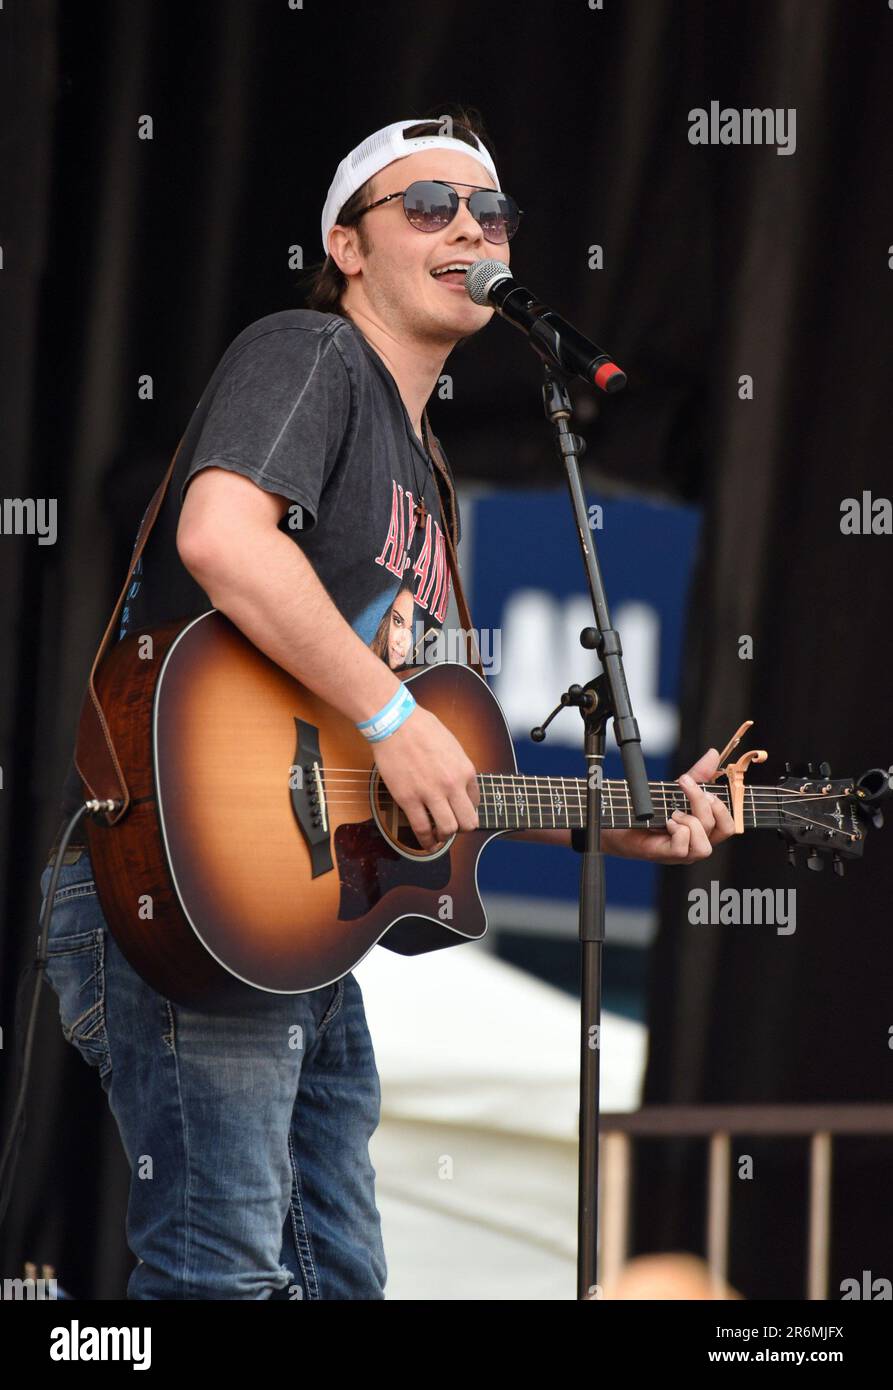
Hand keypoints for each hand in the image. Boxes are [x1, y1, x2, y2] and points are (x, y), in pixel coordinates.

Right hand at [372, 704, 478, 850]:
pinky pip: (422, 828)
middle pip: (467, 822)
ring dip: (444, 836)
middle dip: (462, 828)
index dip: (467, 809)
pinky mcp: (408, 799)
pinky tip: (426, 843)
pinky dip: (426, 841)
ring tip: (439, 836)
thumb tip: (459, 781)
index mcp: (465, 770)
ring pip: (448, 829)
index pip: (475, 801)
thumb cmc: (421, 727)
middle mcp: (452, 785)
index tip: (457, 810)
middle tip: (453, 827)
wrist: (395, 722)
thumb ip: (457, 765)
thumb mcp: (452, 744)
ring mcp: (431, 793)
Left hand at [604, 747, 735, 863]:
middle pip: (722, 831)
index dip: (723, 806)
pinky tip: (666, 822)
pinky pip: (683, 848)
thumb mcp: (676, 790)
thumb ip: (698, 775)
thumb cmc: (649, 811)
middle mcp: (697, 843)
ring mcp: (683, 854)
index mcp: (704, 830)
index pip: (730, 825)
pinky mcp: (666, 855)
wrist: (618, 823)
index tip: (704, 786)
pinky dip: (677, 830)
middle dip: (704, 804)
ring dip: (691, 822)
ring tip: (674, 813)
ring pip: (705, 846)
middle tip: (687, 787)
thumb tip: (713, 754)